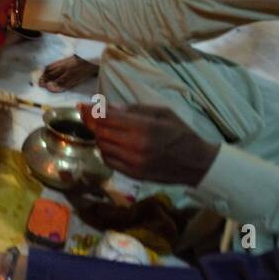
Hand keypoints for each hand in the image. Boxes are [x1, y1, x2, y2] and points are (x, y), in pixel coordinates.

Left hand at [78, 102, 218, 185]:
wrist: (196, 163)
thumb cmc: (181, 133)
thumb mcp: (162, 113)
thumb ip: (134, 110)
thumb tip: (109, 106)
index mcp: (144, 128)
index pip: (107, 118)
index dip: (91, 111)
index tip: (82, 105)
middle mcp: (135, 146)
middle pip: (101, 132)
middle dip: (91, 121)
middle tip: (87, 114)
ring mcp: (133, 163)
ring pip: (102, 146)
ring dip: (98, 136)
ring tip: (102, 128)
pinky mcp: (132, 174)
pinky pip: (108, 160)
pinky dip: (105, 150)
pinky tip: (110, 143)